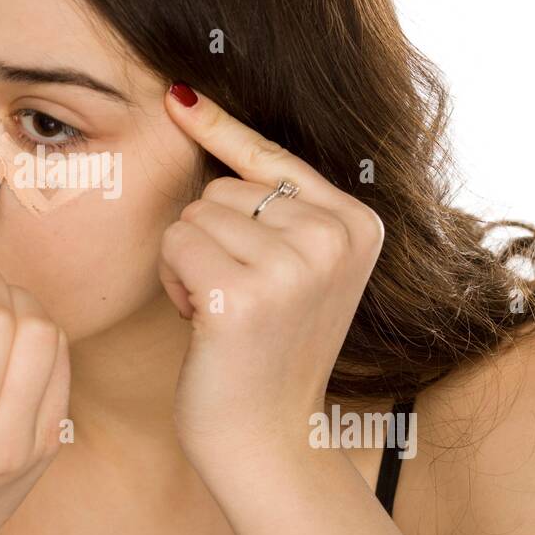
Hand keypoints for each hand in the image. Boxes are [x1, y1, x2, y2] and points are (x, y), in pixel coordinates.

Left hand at [158, 84, 385, 466]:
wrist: (269, 440)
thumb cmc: (270, 348)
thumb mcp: (301, 266)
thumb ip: (281, 206)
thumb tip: (204, 112)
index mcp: (358, 224)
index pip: (273, 158)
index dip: (222, 129)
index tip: (180, 94)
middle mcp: (334, 237)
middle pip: (223, 187)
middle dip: (211, 237)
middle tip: (238, 296)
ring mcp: (292, 266)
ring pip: (193, 215)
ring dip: (191, 261)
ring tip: (223, 310)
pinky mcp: (243, 295)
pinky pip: (175, 244)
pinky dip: (175, 281)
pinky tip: (204, 322)